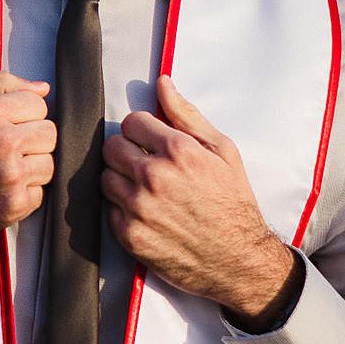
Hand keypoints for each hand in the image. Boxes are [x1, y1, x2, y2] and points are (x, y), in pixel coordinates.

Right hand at [0, 71, 55, 274]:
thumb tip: (42, 87)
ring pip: (48, 164)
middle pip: (48, 133)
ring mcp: (10, 175)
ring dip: (29, 168)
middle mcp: (1, 141)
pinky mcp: (14, 205)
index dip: (24, 115)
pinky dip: (22, 194)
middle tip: (6, 151)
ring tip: (1, 171)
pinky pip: (39, 193)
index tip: (8, 127)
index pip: (38, 103)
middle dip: (31, 140)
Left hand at [100, 73, 295, 319]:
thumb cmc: (233, 202)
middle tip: (147, 165)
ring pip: (105, 177)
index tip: (152, 143)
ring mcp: (139, 208)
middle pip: (112, 147)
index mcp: (178, 151)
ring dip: (121, 180)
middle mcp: (154, 177)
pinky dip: (122, 209)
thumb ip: (187, 115)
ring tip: (146, 190)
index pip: (131, 123)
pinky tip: (146, 213)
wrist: (239, 259)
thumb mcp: (222, 151)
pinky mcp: (130, 235)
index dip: (142, 131)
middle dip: (128, 152)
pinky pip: (108, 209)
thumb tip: (162, 83)